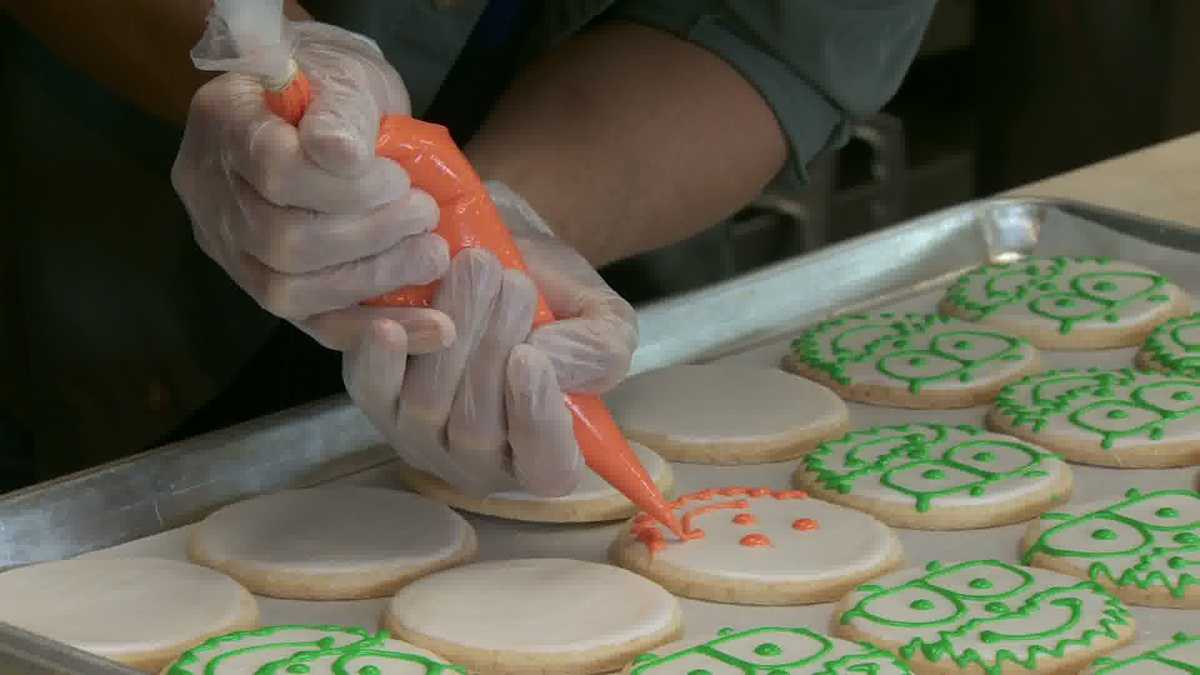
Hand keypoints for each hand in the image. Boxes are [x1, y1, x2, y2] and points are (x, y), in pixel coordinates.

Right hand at [172, 22, 451, 351]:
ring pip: (290, 292)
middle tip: (425, 214)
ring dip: (375, 278)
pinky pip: (314, 325)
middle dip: (369, 234)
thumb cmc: (339, 88)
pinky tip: (436, 328)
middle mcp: (211, 194)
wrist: (332, 114)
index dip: (347, 185)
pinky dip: (377, 329)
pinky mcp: (268, 289)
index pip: (274, 168)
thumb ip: (343, 109)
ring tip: (432, 253)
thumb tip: (343, 154)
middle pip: (281, 241)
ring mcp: (232, 249)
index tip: (399, 176)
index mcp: (224, 123)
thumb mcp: (347, 74)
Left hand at [344, 183, 637, 496]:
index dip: (537, 418)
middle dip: (494, 348)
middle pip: (478, 431)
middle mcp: (481, 462)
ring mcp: (424, 438)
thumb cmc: (554, 305)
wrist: (494, 266)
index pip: (545, 467)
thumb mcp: (602, 321)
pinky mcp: (378, 401)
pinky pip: (373, 393)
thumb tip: (545, 359)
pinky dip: (381, 360)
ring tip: (476, 270)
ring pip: (428, 407)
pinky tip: (392, 323)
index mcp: (545, 455)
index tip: (530, 354)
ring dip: (453, 334)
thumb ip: (598, 349)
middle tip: (512, 281)